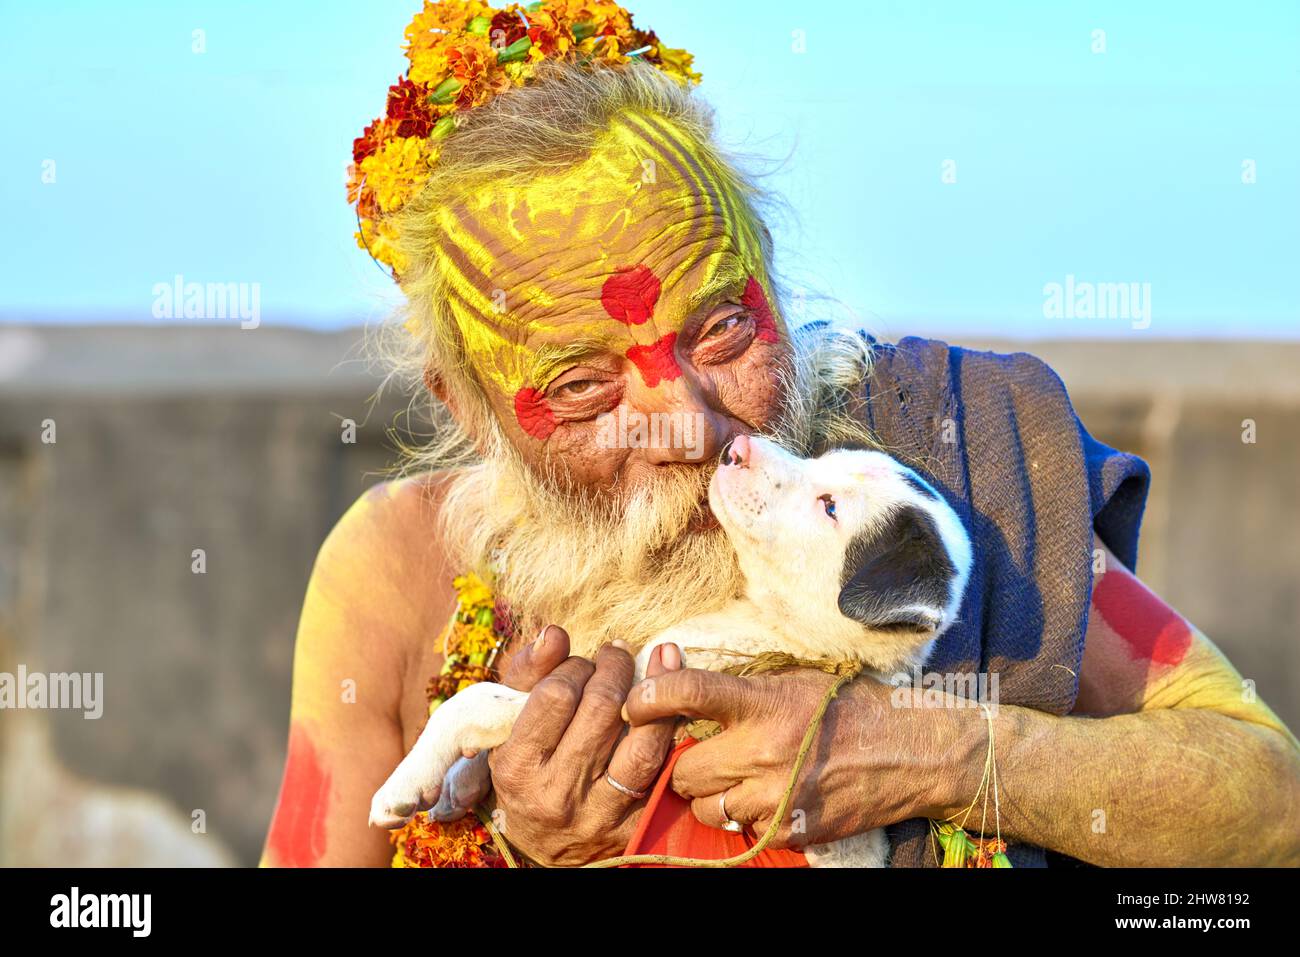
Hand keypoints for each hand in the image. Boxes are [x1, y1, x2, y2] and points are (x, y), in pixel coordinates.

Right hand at [486, 627, 680, 865]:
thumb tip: (554, 633)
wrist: (542, 844)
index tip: (580, 663)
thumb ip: (528, 674)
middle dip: (615, 669)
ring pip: (643, 744)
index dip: (575, 666)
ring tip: (658, 661)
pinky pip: (663, 770)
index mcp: (518, 766)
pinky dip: (672, 729)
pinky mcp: (632, 826)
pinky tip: (674, 702)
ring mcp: (598, 814)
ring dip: (656, 691)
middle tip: (615, 656)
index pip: (557, 694)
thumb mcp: (509, 724)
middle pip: (602, 710)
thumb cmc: (526, 767)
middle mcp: (556, 794)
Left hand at [624, 666, 952, 847]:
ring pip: (704, 807)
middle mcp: (765, 750)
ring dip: (707, 795)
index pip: (689, 692)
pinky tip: (761, 797)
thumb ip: (738, 690)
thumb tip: (677, 683)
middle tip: (701, 752)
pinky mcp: (789, 830)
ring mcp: (777, 797)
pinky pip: (738, 830)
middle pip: (683, 768)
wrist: (909, 752)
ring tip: (730, 779)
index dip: (650, 696)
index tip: (634, 702)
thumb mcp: (792, 681)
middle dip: (683, 762)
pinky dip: (740, 817)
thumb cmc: (845, 707)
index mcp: (764, 703)